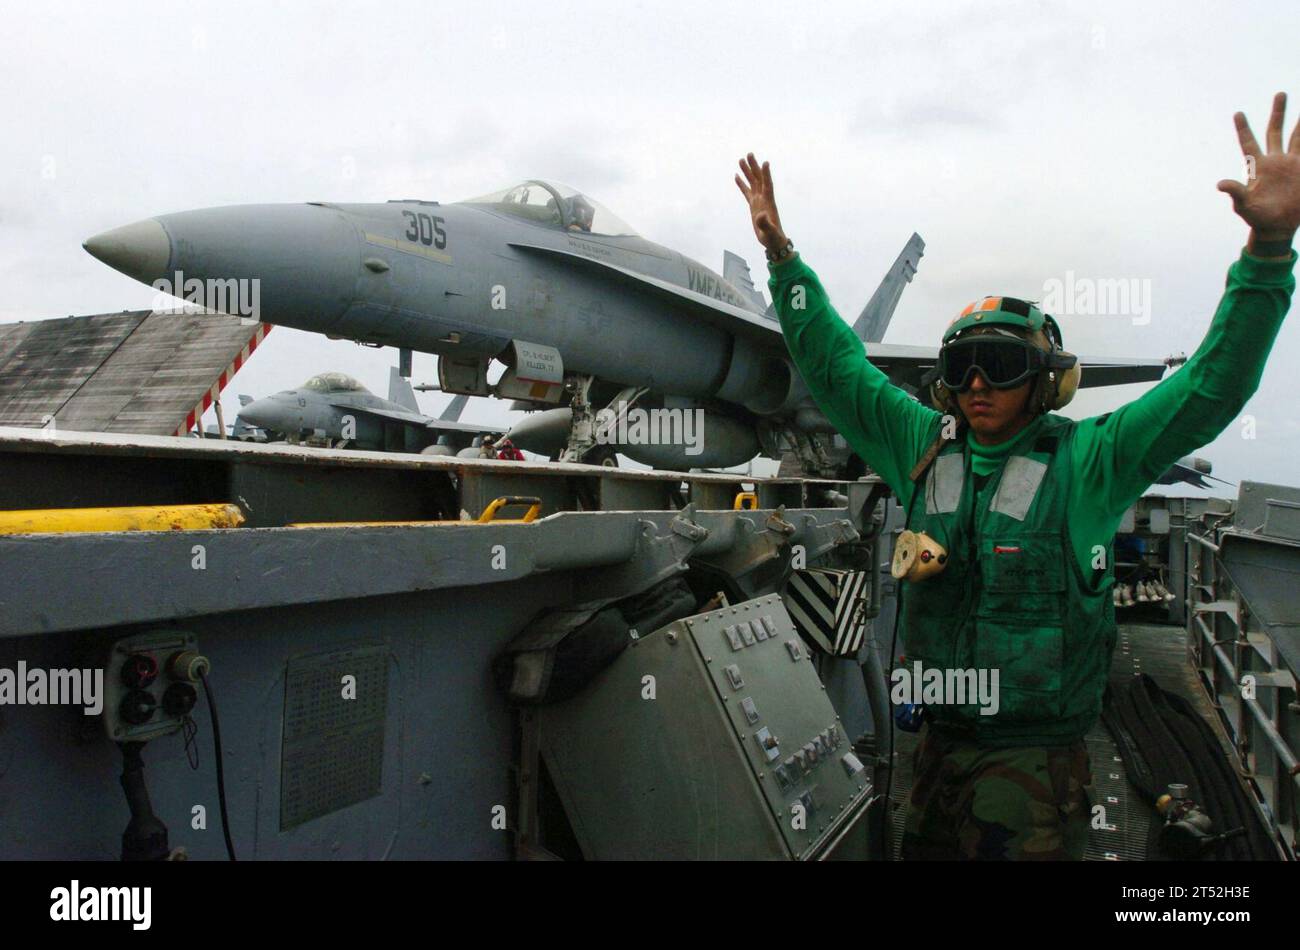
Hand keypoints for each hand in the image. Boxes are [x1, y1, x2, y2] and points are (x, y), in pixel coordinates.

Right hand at [735, 153, 788, 253]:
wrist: (774, 241)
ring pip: (753, 182)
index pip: (767, 185)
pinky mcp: (754, 205)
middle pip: (759, 179)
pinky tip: (737, 176)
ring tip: (741, 160)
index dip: (766, 175)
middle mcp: (764, 198)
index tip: (765, 162)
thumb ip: (765, 224)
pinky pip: (747, 191)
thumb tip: (760, 215)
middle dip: (754, 167)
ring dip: (747, 171)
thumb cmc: (773, 237)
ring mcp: (759, 201)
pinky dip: (742, 184)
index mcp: (769, 202)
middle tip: (749, 154)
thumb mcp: (769, 232)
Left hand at [1218, 92, 1299, 242]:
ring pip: (1296, 137)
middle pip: (1275, 132)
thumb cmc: (1257, 217)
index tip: (1238, 113)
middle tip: (1281, 93)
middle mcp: (1274, 161)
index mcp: (1257, 167)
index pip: (1248, 143)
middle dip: (1278, 113)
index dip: (1243, 129)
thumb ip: (1235, 192)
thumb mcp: (1244, 205)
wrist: (1277, 227)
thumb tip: (1219, 184)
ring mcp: (1290, 164)